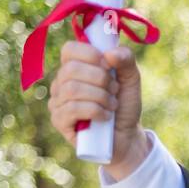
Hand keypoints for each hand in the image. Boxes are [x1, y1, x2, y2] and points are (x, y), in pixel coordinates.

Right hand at [48, 42, 148, 178]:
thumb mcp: (131, 79)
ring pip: (72, 89)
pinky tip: (106, 116)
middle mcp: (61, 82)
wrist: (127, 137)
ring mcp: (57, 101)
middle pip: (71, 69)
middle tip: (115, 90)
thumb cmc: (124, 105)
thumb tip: (109, 53)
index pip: (69, 50)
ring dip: (100, 97)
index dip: (90, 54)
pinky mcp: (59, 121)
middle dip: (100, 79)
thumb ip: (126, 60)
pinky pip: (72, 109)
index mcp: (74, 67)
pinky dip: (95, 111)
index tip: (109, 66)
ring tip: (113, 105)